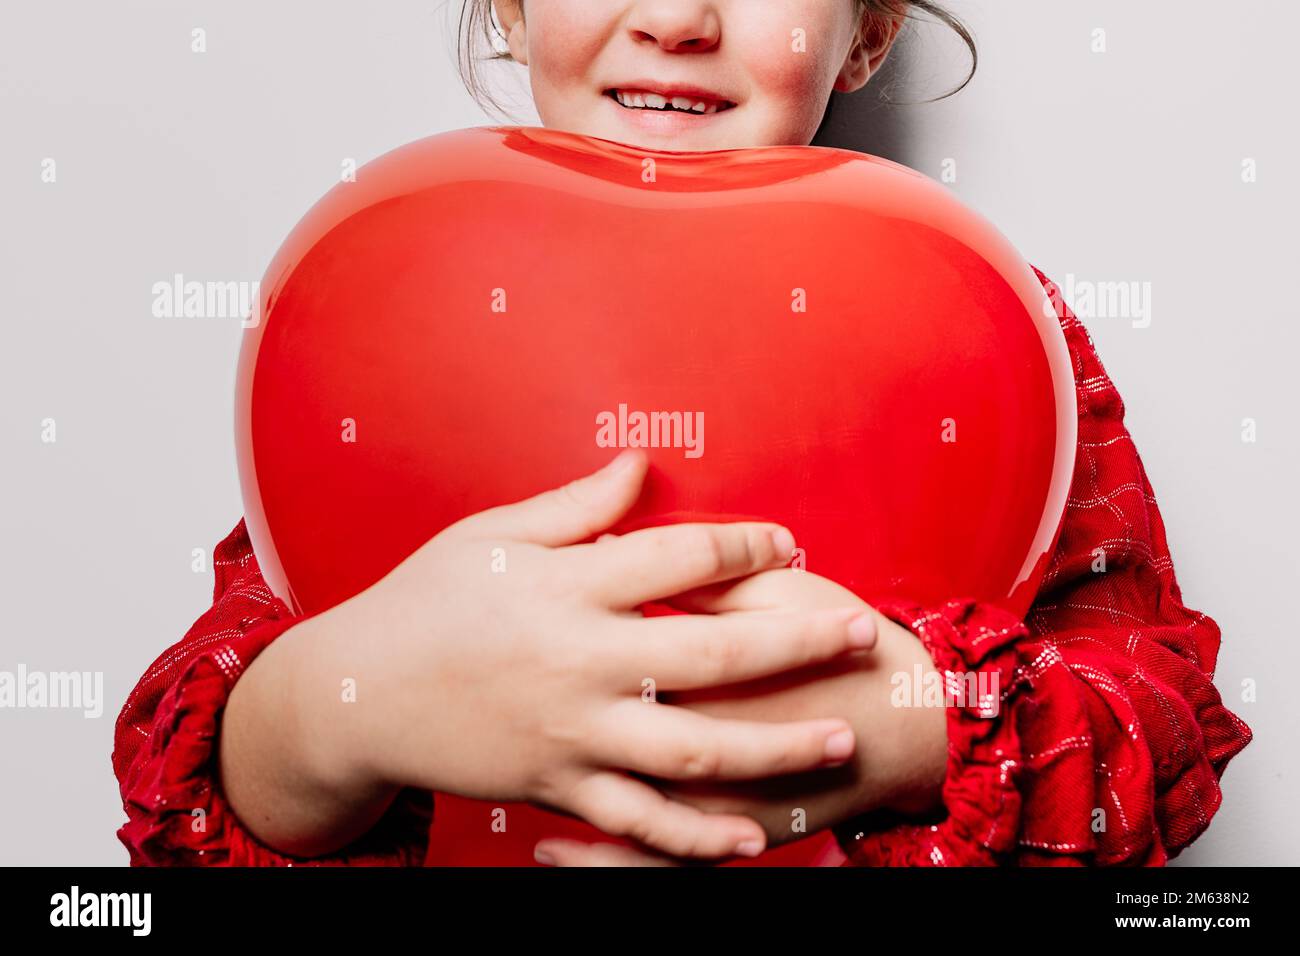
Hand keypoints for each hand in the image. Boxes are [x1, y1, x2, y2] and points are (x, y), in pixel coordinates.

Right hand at [306, 450, 879, 859]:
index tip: (787, 543)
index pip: (683, 559)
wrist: (356, 694)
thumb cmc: (426, 601)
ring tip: (837, 744)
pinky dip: (697, 840)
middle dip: (799, 644)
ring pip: (696, 752)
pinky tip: (752, 841)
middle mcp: (582, 662)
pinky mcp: (557, 786)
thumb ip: (577, 506)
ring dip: (776, 751)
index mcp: (569, 586)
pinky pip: (639, 823)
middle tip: (862, 635)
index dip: (747, 546)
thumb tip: (641, 462)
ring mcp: (573, 733)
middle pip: (716, 656)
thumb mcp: (493, 535)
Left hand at [533, 568, 948, 861]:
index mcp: (689, 650)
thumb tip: (622, 542)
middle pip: (590, 711)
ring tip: (488, 769)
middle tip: (497, 669)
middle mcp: (679, 724)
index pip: (610, 625)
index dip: (565, 607)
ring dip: (543, 784)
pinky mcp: (711, 831)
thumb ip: (698, 569)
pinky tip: (548, 850)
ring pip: (598, 796)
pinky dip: (589, 863)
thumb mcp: (775, 588)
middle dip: (532, 690)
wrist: (913, 722)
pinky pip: (636, 858)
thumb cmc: (844, 643)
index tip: (542, 597)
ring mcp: (692, 787)